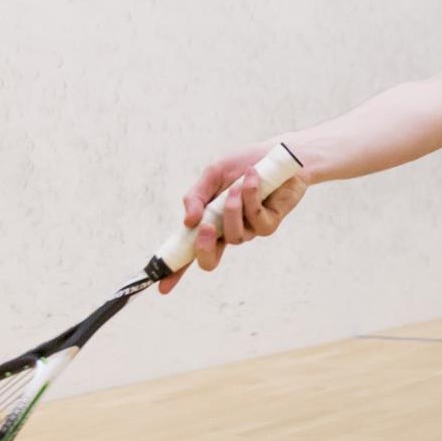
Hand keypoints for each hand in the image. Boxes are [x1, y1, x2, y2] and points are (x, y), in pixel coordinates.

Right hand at [158, 143, 308, 293]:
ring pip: (234, 236)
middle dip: (204, 248)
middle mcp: (228, 231)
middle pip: (210, 260)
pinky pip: (255, 220)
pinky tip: (253, 178)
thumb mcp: (212, 175)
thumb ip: (196, 197)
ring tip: (236, 186)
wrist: (279, 153)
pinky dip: (251, 196)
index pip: (189, 250)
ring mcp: (249, 230)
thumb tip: (188, 221)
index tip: (162, 287)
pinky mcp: (269, 223)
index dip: (176, 270)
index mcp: (210, 222)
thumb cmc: (244, 165)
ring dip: (232, 208)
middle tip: (206, 227)